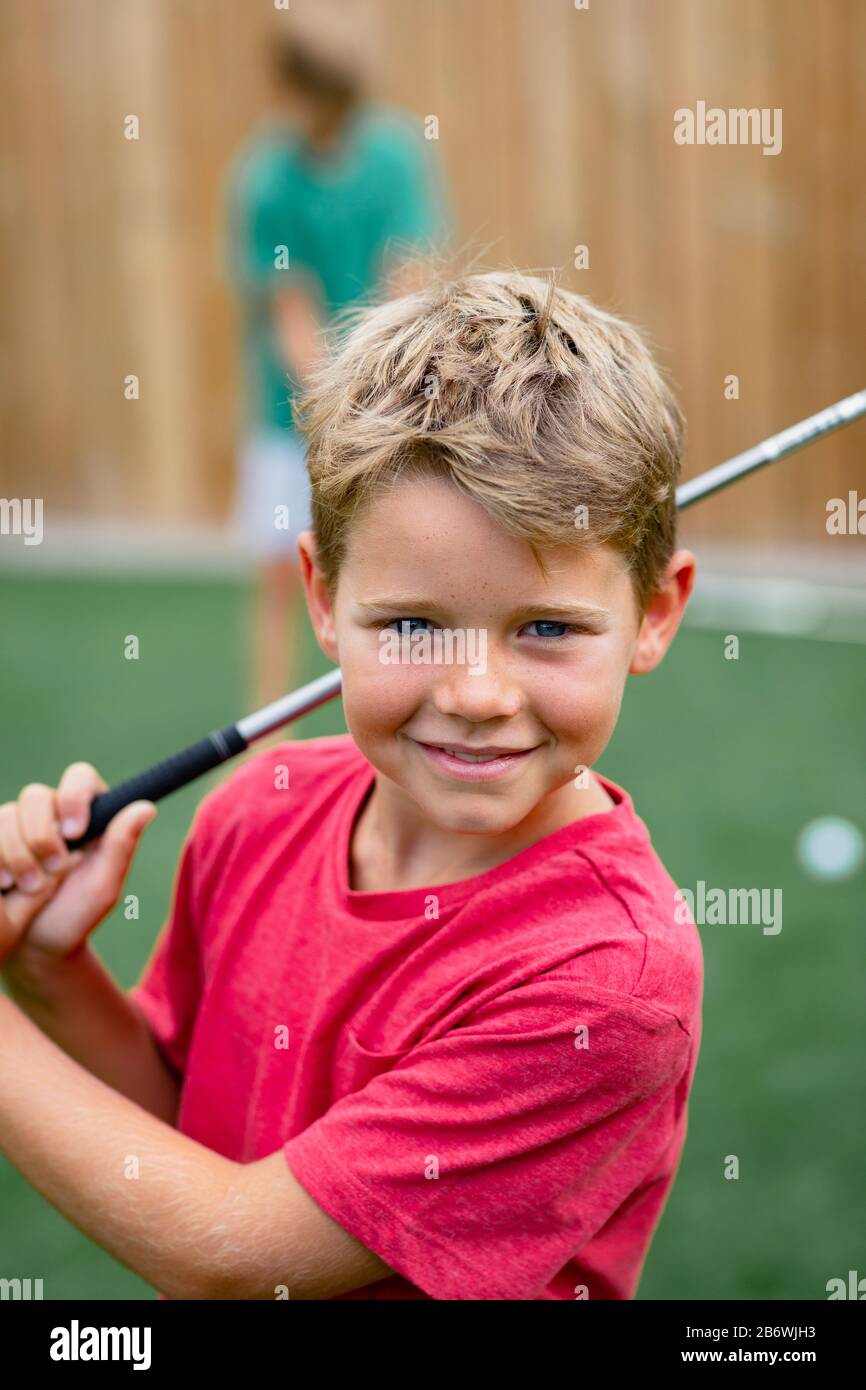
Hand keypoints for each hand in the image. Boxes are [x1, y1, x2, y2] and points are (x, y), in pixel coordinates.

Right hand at [0, 762, 155, 970]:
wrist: (34, 946)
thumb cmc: (75, 916)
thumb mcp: (103, 887)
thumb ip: (121, 846)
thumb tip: (146, 807)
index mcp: (88, 816)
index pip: (80, 779)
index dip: (74, 797)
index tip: (75, 832)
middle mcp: (51, 813)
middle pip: (36, 795)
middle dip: (41, 836)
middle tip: (54, 871)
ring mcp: (18, 825)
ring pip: (7, 815)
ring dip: (18, 855)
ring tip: (29, 888)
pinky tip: (6, 885)